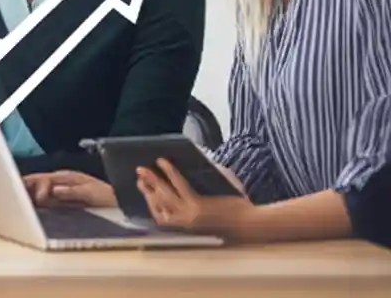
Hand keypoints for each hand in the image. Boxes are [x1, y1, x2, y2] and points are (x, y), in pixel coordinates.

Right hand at [23, 171, 117, 207]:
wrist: (118, 204)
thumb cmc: (106, 197)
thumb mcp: (90, 192)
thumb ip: (71, 191)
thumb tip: (53, 191)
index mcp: (66, 177)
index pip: (44, 179)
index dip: (35, 186)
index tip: (33, 195)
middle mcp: (59, 183)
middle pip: (36, 182)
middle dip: (24, 187)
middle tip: (12, 194)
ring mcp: (58, 193)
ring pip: (37, 191)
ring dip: (27, 195)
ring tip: (15, 202)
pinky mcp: (59, 203)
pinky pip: (43, 202)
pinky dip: (33, 203)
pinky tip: (26, 208)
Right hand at [137, 158, 256, 239]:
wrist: (252, 225)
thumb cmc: (236, 219)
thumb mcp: (211, 215)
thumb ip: (196, 204)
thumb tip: (186, 183)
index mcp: (187, 228)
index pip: (161, 219)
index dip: (150, 206)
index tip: (145, 194)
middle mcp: (185, 223)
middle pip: (158, 206)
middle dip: (145, 191)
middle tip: (138, 178)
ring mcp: (190, 215)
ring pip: (164, 196)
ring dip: (152, 181)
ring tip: (144, 169)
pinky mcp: (198, 205)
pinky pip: (178, 185)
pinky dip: (170, 172)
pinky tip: (163, 162)